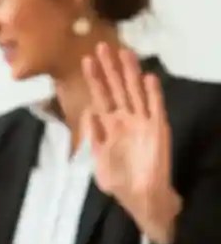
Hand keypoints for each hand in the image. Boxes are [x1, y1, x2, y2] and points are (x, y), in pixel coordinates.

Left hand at [82, 43, 181, 243]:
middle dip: (110, 68)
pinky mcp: (157, 129)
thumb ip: (94, 136)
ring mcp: (142, 122)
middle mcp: (126, 119)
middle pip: (117, 88)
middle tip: (102, 46)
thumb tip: (89, 112)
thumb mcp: (98, 158)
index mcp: (110, 125)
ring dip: (130, 73)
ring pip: (135, 92)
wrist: (139, 197)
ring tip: (125, 52)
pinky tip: (148, 78)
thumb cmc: (119, 180)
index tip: (86, 60)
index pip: (101, 96)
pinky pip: (155, 108)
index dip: (94, 79)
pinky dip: (152, 94)